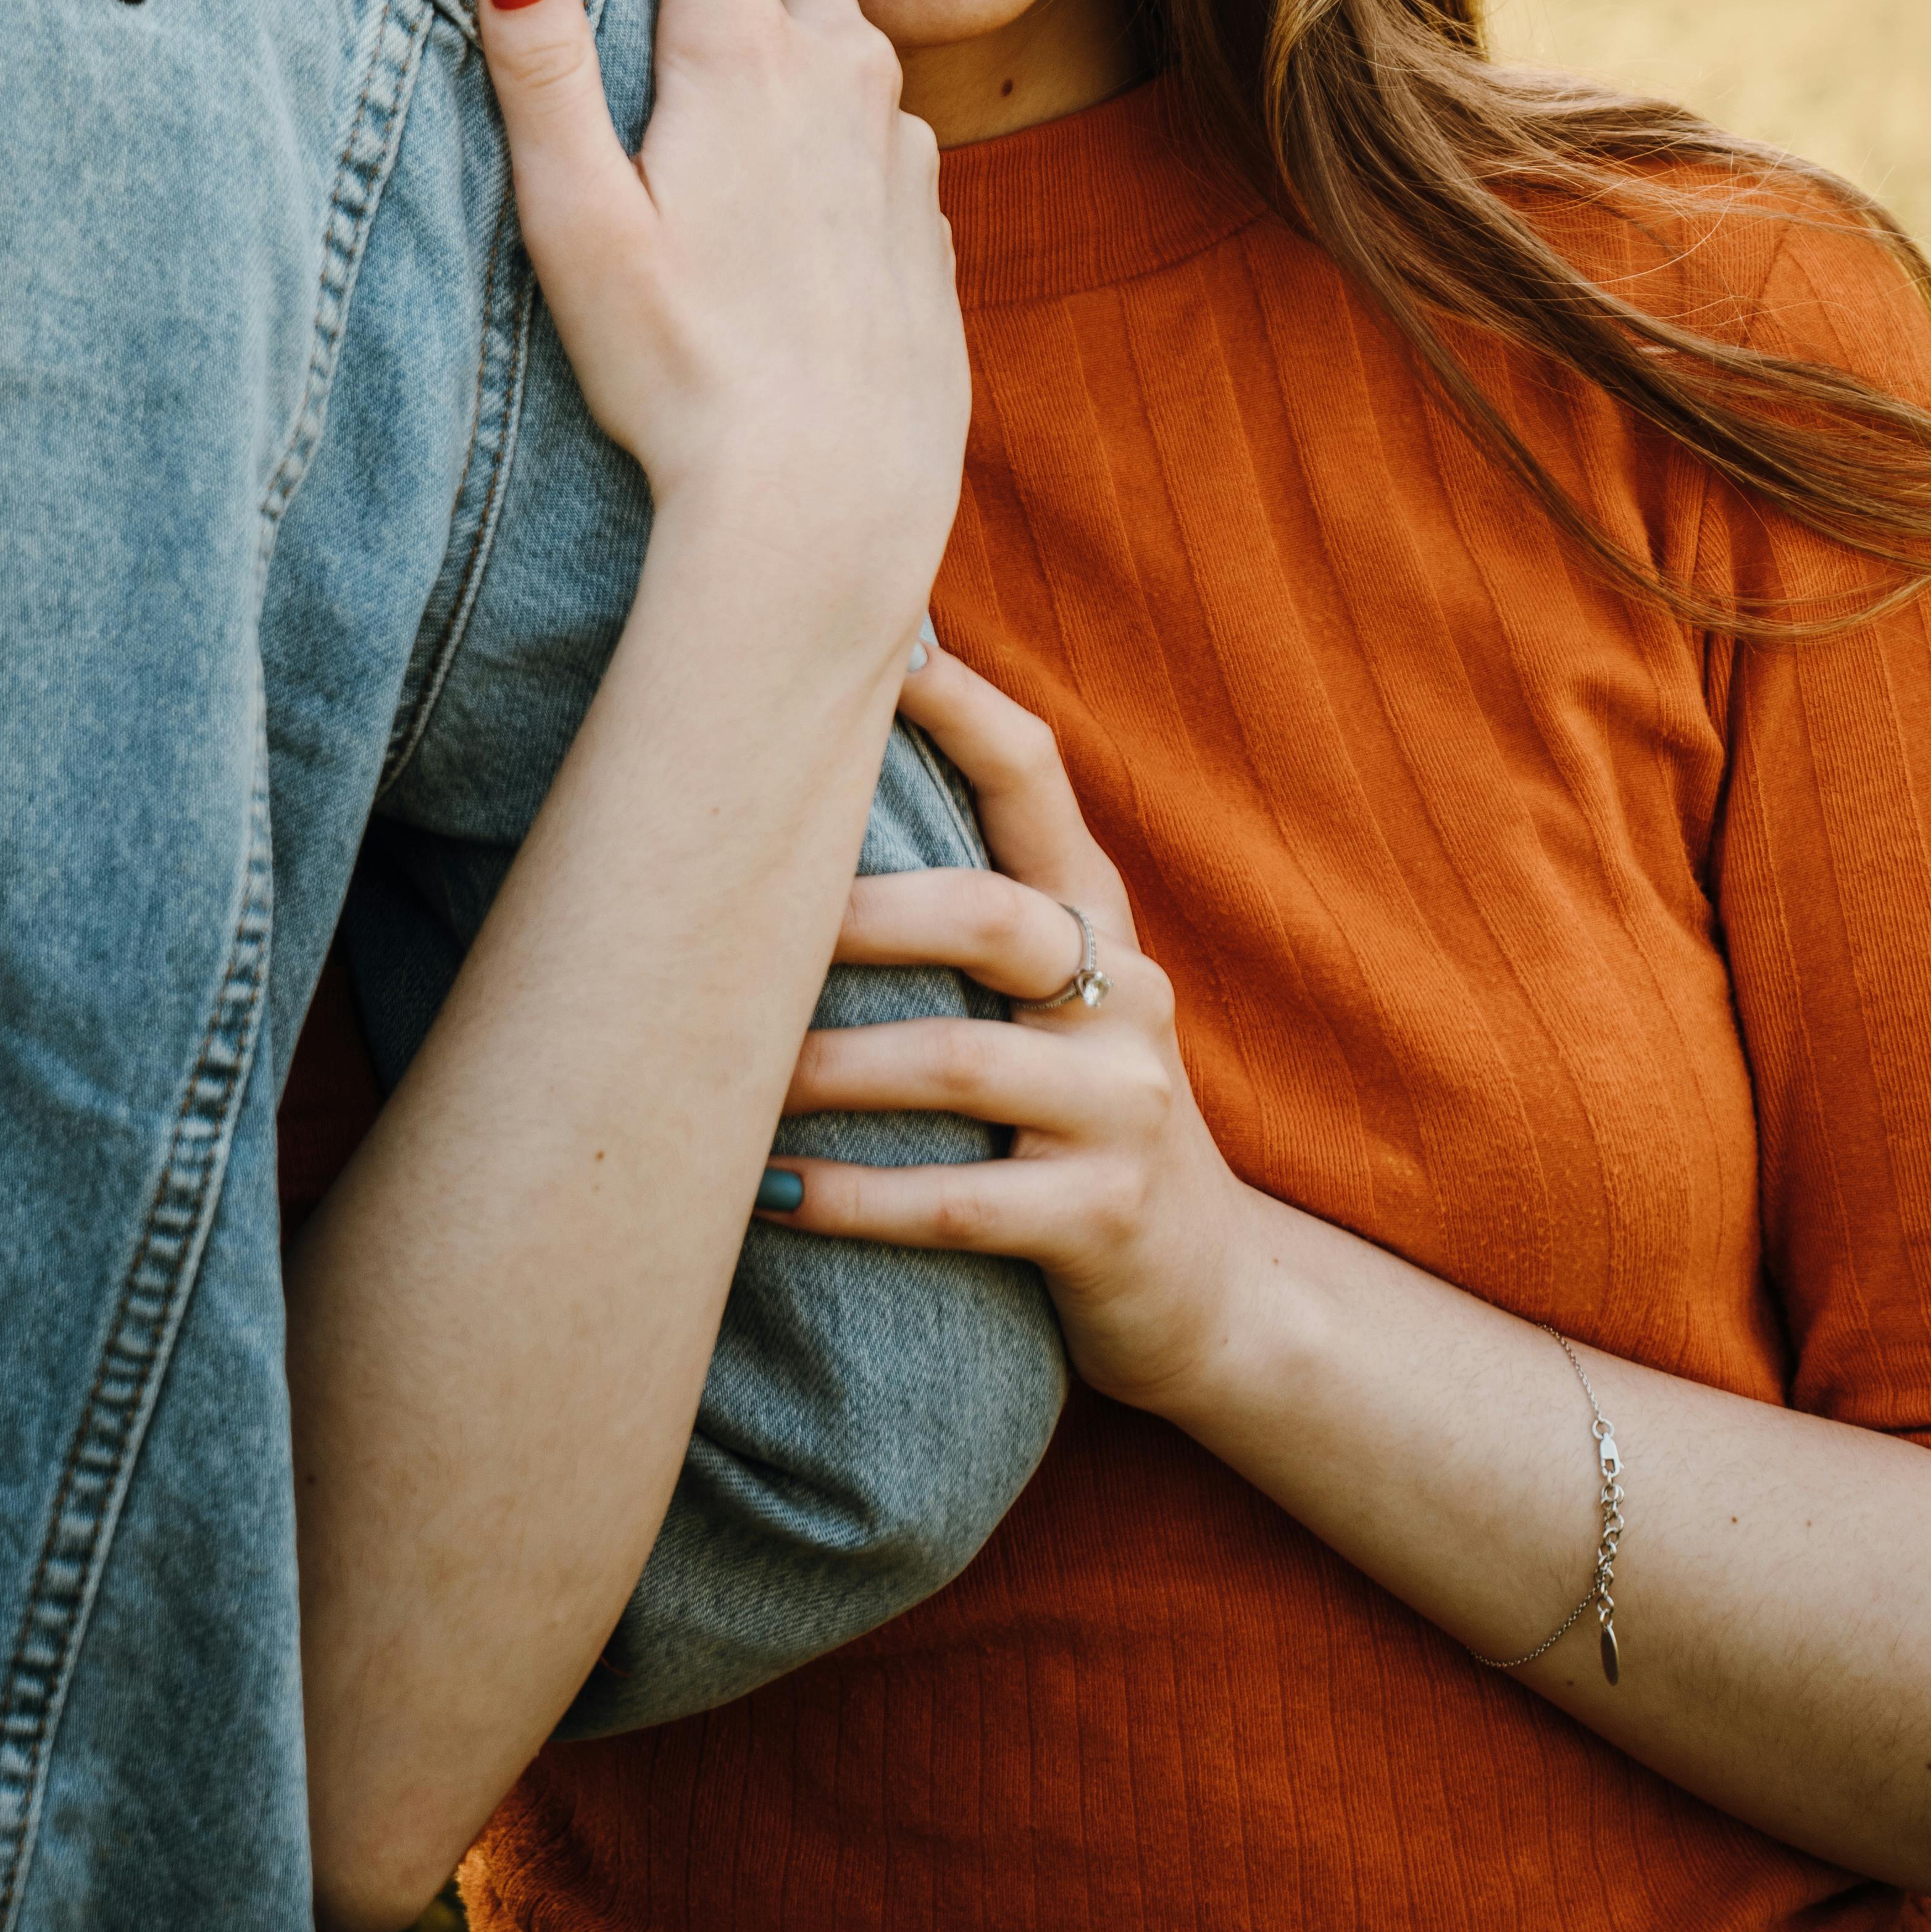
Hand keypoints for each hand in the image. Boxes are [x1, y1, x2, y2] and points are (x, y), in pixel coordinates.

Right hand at [474, 0, 967, 657]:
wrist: (827, 505)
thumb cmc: (682, 374)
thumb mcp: (578, 224)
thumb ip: (539, 73)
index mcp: (741, 60)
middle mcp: (842, 79)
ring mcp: (900, 151)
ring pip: (845, 44)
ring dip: (788, 46)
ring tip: (716, 126)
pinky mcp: (930, 222)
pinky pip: (880, 138)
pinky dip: (834, 139)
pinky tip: (784, 222)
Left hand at [758, 644, 1253, 1417]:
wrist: (1210, 1290)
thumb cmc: (1074, 1116)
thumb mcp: (1052, 999)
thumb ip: (966, 903)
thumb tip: (789, 794)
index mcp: (1096, 916)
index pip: (1034, 777)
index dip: (957, 705)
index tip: (870, 641)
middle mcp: (1124, 991)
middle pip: (989, 913)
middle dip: (857, 912)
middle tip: (729, 919)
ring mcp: (1126, 1105)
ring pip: (958, 1064)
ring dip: (825, 1070)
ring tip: (720, 1077)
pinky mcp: (1107, 1220)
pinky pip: (958, 1203)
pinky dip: (851, 1200)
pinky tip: (766, 1199)